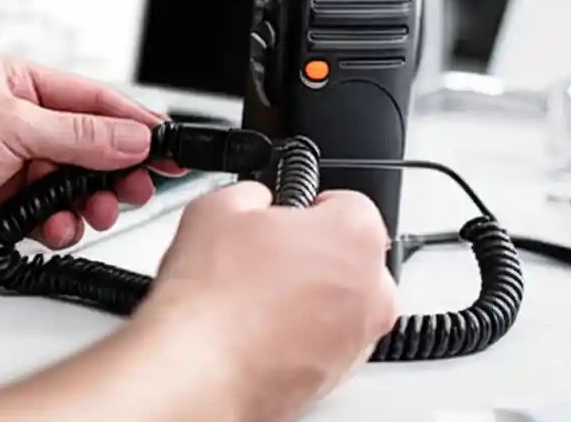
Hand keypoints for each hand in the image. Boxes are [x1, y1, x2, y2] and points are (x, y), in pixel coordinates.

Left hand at [0, 54, 179, 259]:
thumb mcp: (11, 125)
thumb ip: (78, 136)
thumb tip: (132, 137)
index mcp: (20, 83)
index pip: (95, 102)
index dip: (135, 125)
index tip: (170, 146)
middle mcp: (18, 122)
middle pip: (91, 147)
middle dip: (116, 170)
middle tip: (137, 189)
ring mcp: (11, 165)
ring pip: (74, 186)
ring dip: (88, 202)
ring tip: (93, 212)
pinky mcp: (1, 205)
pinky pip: (48, 216)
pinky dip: (57, 225)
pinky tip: (50, 229)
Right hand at [135, 184, 397, 420]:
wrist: (198, 370)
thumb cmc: (213, 297)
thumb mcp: (220, 206)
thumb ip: (254, 193)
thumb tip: (256, 202)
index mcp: (355, 236)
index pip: (348, 203)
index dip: (307, 205)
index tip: (285, 214)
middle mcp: (371, 290)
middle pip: (350, 256)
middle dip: (311, 253)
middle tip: (264, 255)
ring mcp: (358, 339)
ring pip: (339, 303)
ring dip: (306, 296)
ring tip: (252, 297)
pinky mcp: (336, 377)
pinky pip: (324, 342)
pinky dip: (298, 335)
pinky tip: (254, 329)